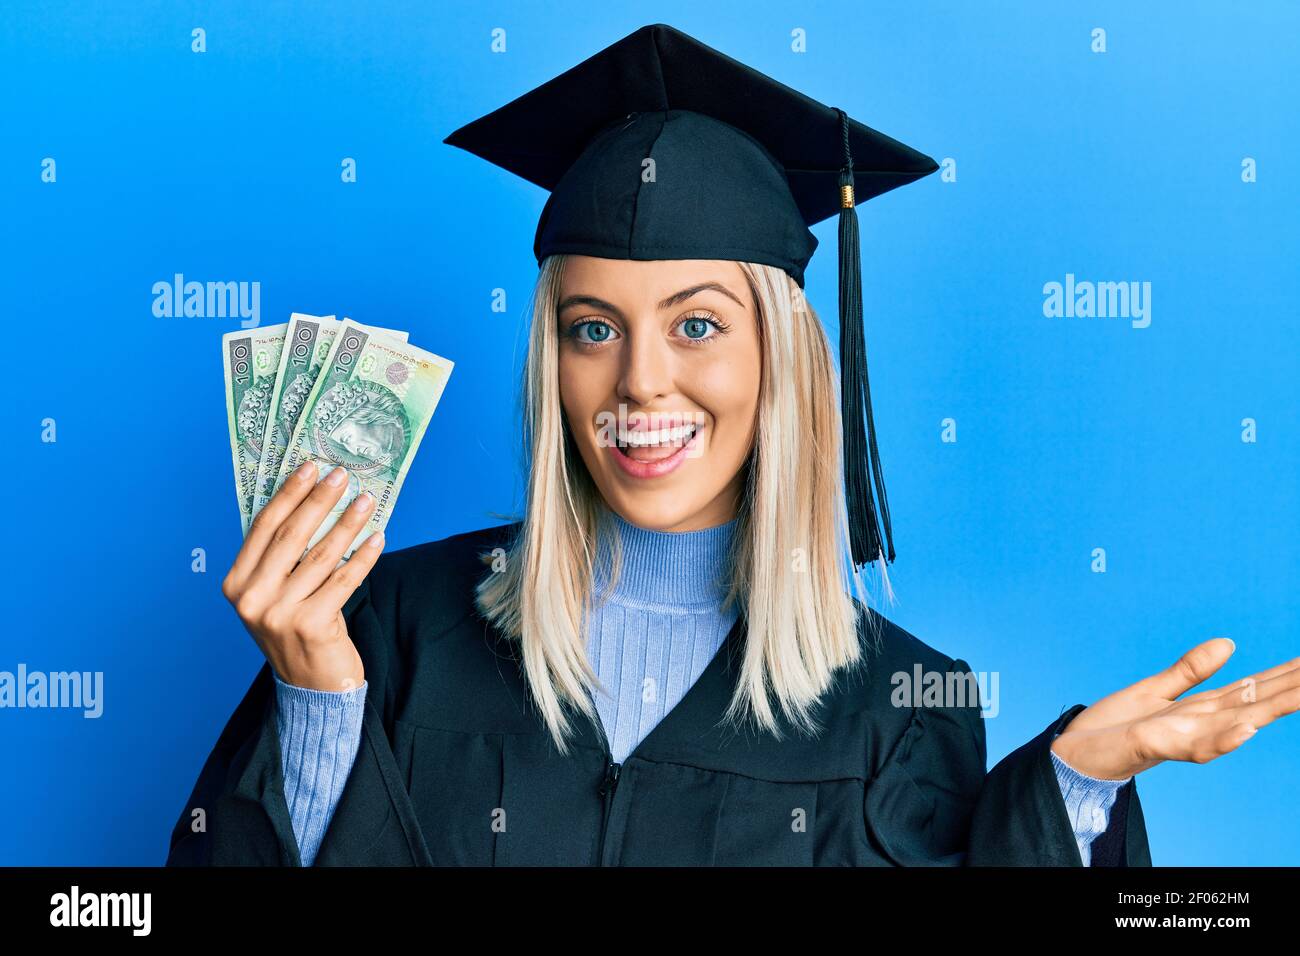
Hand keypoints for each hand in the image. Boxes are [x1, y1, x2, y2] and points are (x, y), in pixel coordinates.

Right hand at [221, 460, 384, 690]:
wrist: (311, 688)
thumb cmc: (297, 632)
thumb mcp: (275, 595)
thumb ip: (281, 558)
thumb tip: (311, 502)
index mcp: (237, 584)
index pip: (263, 528)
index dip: (288, 494)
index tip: (309, 468)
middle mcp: (252, 598)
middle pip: (291, 536)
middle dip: (319, 500)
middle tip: (341, 475)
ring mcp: (279, 614)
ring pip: (321, 555)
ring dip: (347, 524)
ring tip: (366, 501)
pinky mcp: (311, 626)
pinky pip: (344, 580)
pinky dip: (364, 557)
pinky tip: (377, 538)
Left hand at [1050, 638, 1299, 779]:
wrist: (1073, 755)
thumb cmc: (1114, 726)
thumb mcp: (1155, 689)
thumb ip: (1191, 670)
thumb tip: (1230, 644)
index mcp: (1202, 708)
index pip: (1255, 688)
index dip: (1286, 675)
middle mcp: (1199, 724)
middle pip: (1255, 703)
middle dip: (1291, 690)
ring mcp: (1180, 737)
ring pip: (1234, 722)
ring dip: (1269, 711)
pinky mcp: (1152, 745)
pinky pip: (1192, 744)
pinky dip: (1221, 739)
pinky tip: (1247, 728)